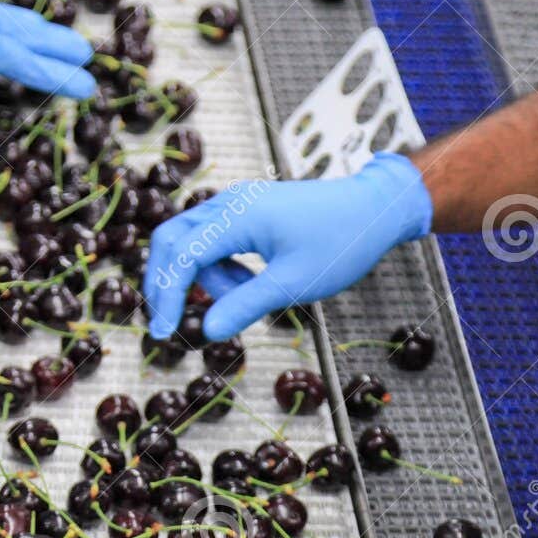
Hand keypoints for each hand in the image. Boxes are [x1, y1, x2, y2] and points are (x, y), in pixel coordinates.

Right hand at [143, 152, 431, 340]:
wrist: (374, 208)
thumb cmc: (341, 243)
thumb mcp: (294, 283)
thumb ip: (246, 305)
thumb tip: (208, 332)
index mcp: (240, 216)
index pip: (182, 255)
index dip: (167, 296)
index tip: (163, 334)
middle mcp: (230, 203)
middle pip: (171, 240)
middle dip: (166, 283)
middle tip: (170, 324)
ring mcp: (236, 204)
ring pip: (191, 242)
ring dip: (204, 279)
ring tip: (249, 294)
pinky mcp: (245, 212)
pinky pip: (212, 240)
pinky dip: (219, 268)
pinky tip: (249, 282)